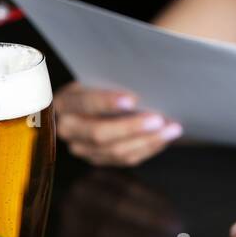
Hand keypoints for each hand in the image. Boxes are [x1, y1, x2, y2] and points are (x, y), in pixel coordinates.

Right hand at [55, 81, 181, 166]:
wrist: (81, 103)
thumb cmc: (95, 83)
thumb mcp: (95, 77)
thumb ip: (112, 81)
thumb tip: (146, 84)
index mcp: (64, 103)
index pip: (85, 103)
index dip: (108, 102)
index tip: (133, 99)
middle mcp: (68, 129)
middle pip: (100, 134)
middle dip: (132, 127)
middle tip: (159, 119)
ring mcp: (81, 148)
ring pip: (115, 151)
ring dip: (147, 141)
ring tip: (171, 129)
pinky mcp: (97, 159)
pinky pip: (124, 160)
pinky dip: (147, 149)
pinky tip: (164, 138)